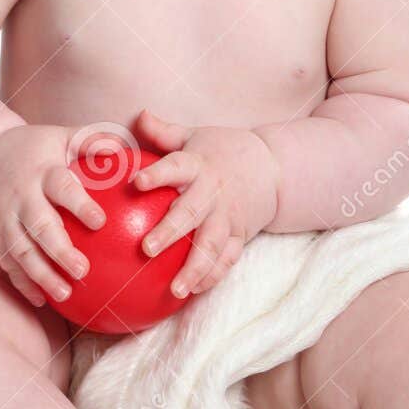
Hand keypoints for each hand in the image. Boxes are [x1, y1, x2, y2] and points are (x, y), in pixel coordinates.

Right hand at [0, 123, 115, 307]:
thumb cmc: (36, 149)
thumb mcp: (62, 136)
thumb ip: (93, 142)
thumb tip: (125, 148)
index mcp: (41, 172)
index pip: (61, 188)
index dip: (79, 205)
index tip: (100, 222)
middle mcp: (21, 197)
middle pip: (39, 226)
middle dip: (59, 250)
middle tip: (83, 270)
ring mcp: (5, 219)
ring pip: (21, 250)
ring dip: (41, 274)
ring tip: (65, 294)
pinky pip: (7, 263)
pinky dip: (22, 283)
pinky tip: (42, 301)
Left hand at [129, 107, 279, 298]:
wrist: (272, 167)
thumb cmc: (221, 151)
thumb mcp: (194, 136)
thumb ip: (164, 132)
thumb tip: (138, 115)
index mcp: (198, 166)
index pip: (175, 167)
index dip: (157, 175)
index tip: (137, 183)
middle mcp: (213, 192)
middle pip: (191, 213)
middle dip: (170, 232)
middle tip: (147, 249)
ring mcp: (228, 217)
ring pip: (212, 246)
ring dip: (194, 268)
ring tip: (176, 290)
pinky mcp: (240, 235)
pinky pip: (227, 259)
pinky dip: (212, 276)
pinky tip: (193, 292)